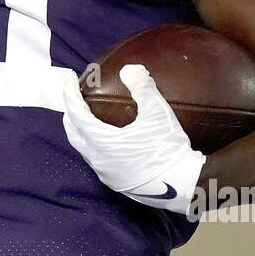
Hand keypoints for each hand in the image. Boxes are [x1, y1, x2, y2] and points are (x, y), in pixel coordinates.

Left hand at [62, 65, 204, 213]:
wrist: (185, 186)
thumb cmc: (168, 149)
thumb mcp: (158, 113)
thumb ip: (142, 88)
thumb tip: (131, 69)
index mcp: (101, 142)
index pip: (75, 113)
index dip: (70, 93)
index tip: (69, 78)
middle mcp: (97, 160)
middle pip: (73, 133)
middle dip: (71, 113)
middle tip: (76, 97)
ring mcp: (106, 174)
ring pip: (84, 149)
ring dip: (82, 131)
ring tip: (89, 116)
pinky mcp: (117, 183)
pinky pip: (97, 160)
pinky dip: (95, 145)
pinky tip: (109, 139)